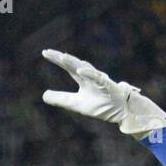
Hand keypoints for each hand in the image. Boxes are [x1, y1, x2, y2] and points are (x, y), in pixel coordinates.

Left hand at [41, 50, 165, 138]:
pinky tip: (80, 69)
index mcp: (83, 79)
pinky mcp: (109, 86)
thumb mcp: (76, 104)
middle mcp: (91, 77)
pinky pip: (98, 78)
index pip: (68, 66)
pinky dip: (89, 73)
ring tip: (62, 57)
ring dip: (74, 63)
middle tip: (49, 52)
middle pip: (74, 64)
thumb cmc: (100, 106)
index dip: (57, 59)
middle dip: (62, 58)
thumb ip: (61, 99)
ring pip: (86, 68)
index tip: (45, 52)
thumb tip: (43, 95)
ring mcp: (100, 80)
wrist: (122, 112)